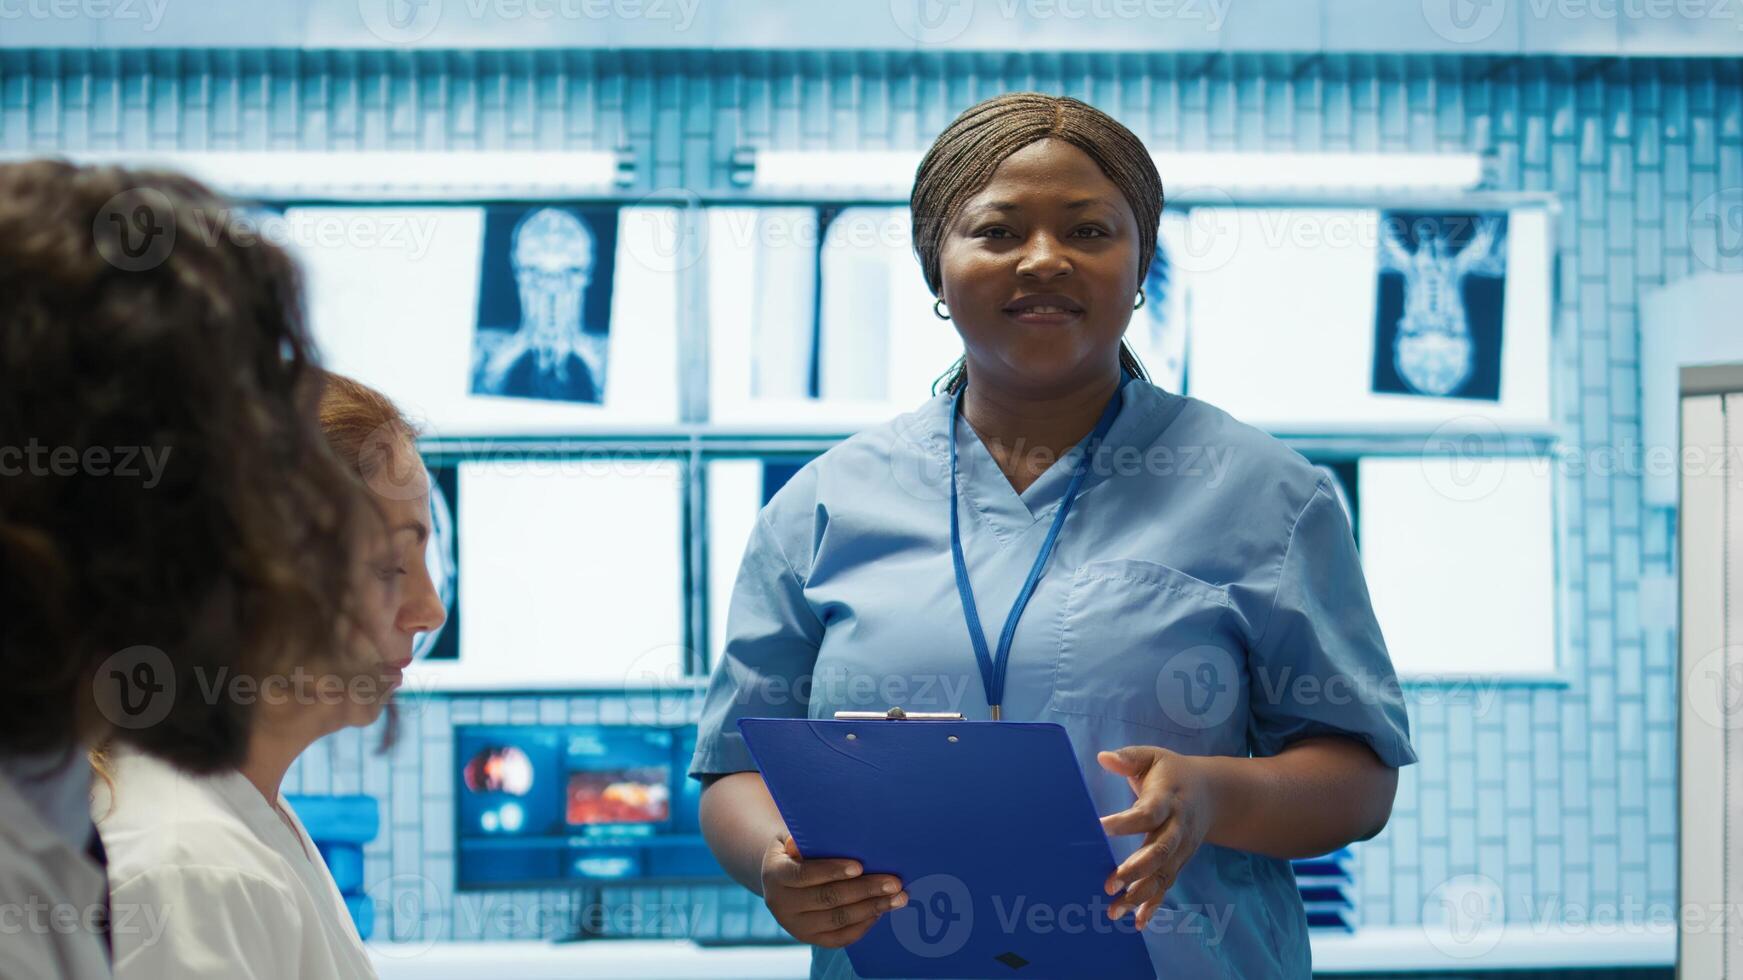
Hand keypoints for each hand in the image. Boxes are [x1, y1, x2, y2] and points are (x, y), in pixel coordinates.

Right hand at [760, 834, 907, 947]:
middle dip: (864, 890)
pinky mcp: (809, 939)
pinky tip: (880, 912)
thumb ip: (806, 838)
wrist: (780, 878)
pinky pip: (840, 938)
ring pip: (838, 920)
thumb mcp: (791, 838)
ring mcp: (795, 926)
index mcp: (774, 875)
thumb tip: (831, 836)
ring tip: (898, 898)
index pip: (804, 874)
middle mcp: (781, 904)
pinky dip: (863, 926)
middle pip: (827, 899)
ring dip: (871, 909)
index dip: (832, 871)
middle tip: (894, 883)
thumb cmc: (795, 851)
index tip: (860, 866)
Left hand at [1097, 745, 1217, 928]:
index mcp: (1168, 800)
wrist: (1213, 794)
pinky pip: (1167, 886)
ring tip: (1114, 909)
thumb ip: (1129, 757)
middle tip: (1110, 883)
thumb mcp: (1153, 757)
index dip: (1126, 822)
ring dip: (1140, 894)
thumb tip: (1104, 757)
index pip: (1147, 813)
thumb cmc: (1172, 774)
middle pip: (1160, 851)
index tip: (1101, 827)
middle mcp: (1177, 828)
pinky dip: (1153, 905)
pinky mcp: (1179, 863)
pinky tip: (1137, 921)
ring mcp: (1181, 849)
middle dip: (1136, 869)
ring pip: (1162, 875)